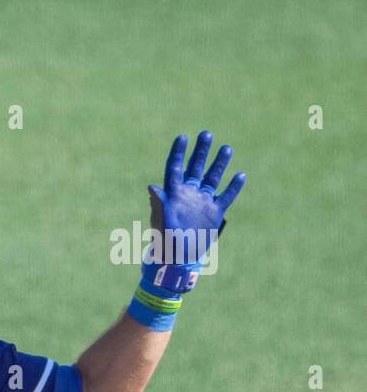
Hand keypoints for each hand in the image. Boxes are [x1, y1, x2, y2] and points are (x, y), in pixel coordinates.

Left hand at [147, 131, 244, 264]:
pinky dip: (233, 187)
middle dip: (201, 151)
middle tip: (206, 134)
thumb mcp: (160, 221)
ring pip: (213, 178)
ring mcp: (202, 202)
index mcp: (173, 194)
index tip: (183, 137)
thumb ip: (158, 203)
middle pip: (196, 168)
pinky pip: (226, 197)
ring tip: (226, 148)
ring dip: (219, 164)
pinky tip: (240, 175)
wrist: (178, 258)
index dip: (178, 153)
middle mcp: (189, 194)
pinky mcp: (215, 212)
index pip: (176, 168)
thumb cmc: (164, 240)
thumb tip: (152, 187)